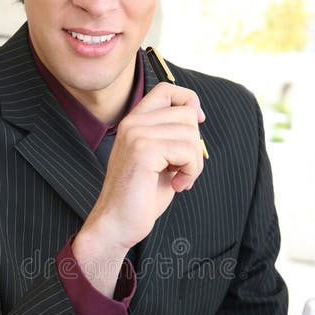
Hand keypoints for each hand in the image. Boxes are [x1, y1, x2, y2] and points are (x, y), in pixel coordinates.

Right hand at [72, 83, 204, 295]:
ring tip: (178, 180)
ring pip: (191, 133)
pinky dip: (191, 172)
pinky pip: (187, 151)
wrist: (117, 224)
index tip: (197, 123)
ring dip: (194, 162)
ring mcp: (136, 134)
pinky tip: (177, 186)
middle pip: (187, 114)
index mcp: (134, 122)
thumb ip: (173, 136)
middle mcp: (132, 123)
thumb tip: (197, 114)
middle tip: (182, 171)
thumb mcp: (161, 160)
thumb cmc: (140, 197)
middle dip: (195, 146)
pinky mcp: (143, 150)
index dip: (189, 101)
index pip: (166, 90)